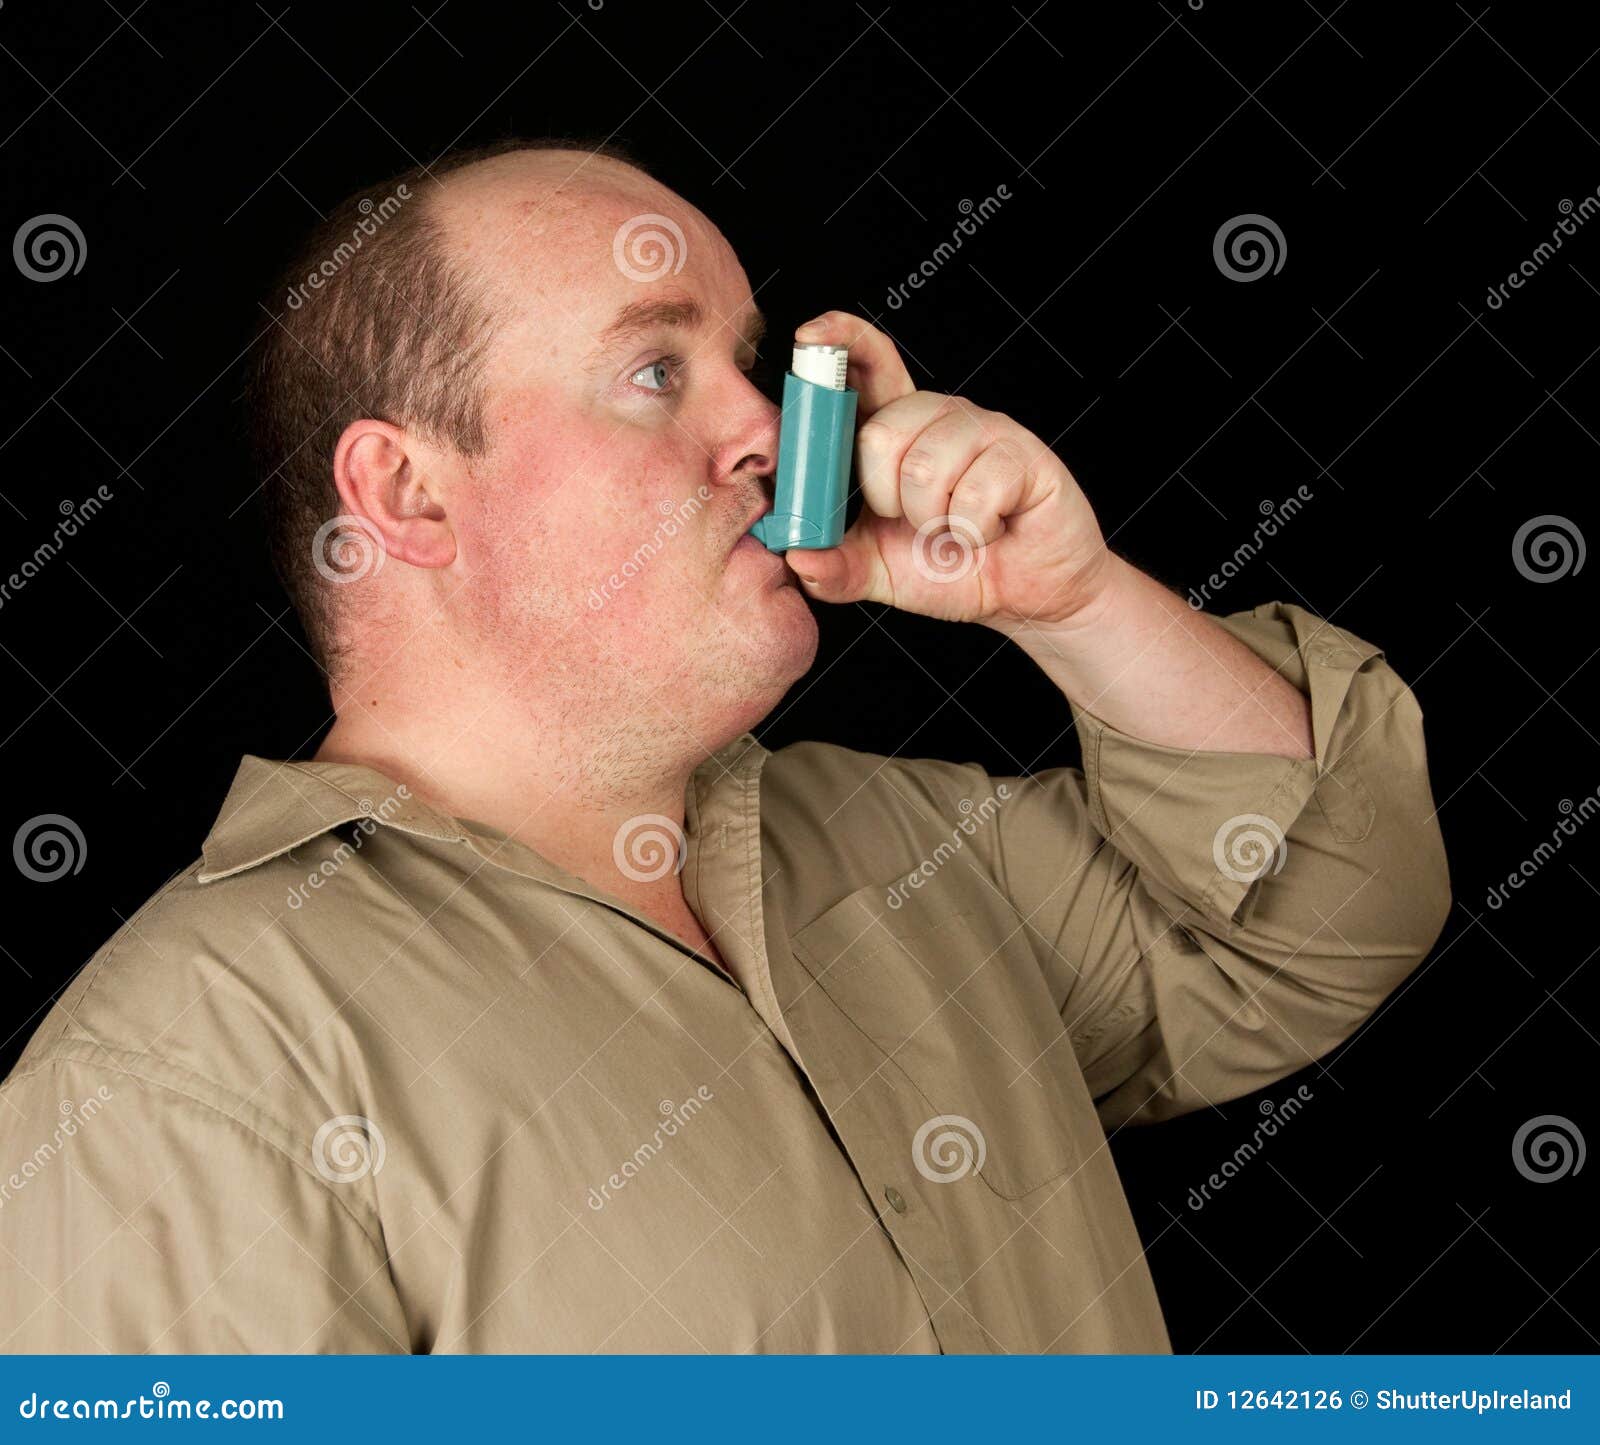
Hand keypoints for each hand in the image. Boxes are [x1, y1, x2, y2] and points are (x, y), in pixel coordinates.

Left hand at [782, 312, 1115, 630]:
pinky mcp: (1022, 452)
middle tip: (914, 521)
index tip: (806, 335)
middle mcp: (935, 418)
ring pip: (924, 467)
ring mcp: (981, 429)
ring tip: (956, 528)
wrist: (1025, 593)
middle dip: (886, 498)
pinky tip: (992, 529)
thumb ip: (833, 567)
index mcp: (894, 430)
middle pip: (879, 433)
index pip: (864, 365)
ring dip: (934, 521)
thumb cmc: (951, 570)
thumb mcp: (877, 573)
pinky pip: (974, 493)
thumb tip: (795, 557)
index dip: (837, 341)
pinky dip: (975, 530)